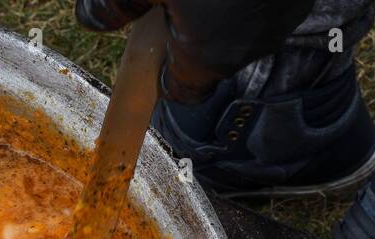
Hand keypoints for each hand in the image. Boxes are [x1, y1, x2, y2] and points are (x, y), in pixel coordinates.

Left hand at [75, 0, 316, 102]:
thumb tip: (90, 20)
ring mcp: (284, 18)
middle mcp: (250, 47)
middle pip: (211, 58)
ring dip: (220, 11)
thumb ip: (114, 4)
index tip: (155, 58)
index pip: (183, 93)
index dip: (164, 78)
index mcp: (207, 57)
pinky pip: (266, 3)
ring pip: (241, 28)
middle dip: (190, 35)